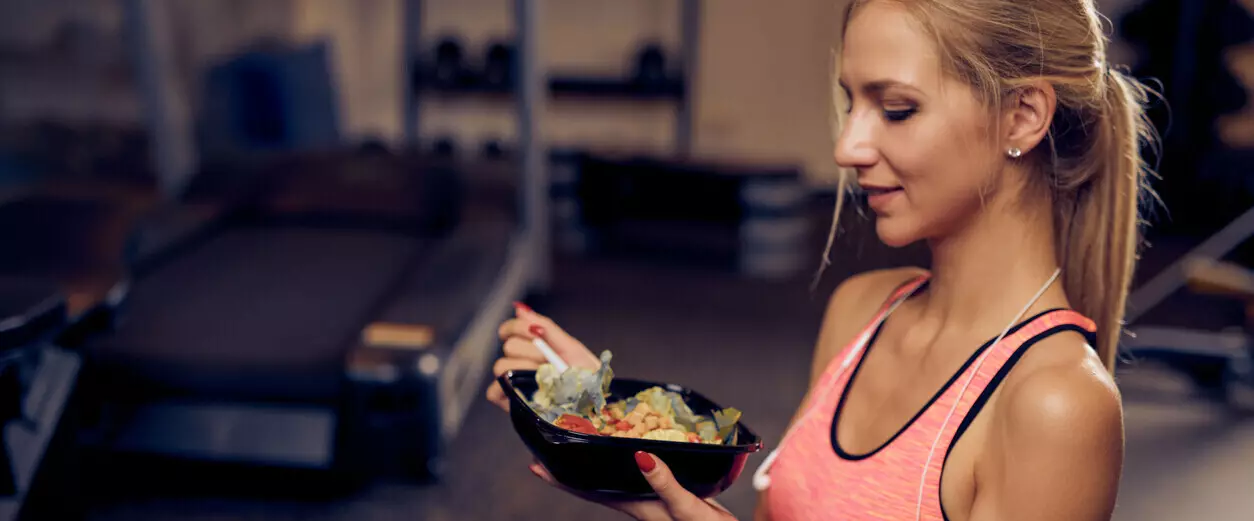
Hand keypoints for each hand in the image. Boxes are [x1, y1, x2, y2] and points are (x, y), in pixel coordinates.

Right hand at [485, 302, 601, 410]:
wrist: (596, 404)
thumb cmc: (587, 376)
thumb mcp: (571, 348)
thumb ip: (546, 327)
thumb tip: (520, 308)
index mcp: (534, 347)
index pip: (510, 329)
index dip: (518, 327)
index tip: (536, 333)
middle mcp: (521, 363)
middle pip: (509, 346)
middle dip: (532, 352)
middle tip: (551, 362)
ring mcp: (514, 382)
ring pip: (501, 366)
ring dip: (525, 369)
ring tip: (547, 378)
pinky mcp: (511, 402)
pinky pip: (493, 391)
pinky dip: (505, 390)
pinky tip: (528, 390)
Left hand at [529, 451, 737, 520]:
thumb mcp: (686, 508)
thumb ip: (664, 483)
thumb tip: (639, 455)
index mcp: (635, 505)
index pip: (588, 490)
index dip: (560, 479)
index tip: (534, 464)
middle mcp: (637, 501)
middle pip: (595, 481)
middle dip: (572, 465)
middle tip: (552, 441)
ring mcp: (651, 497)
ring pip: (615, 475)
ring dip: (598, 459)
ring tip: (584, 437)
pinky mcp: (667, 491)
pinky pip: (640, 470)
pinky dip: (631, 456)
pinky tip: (634, 445)